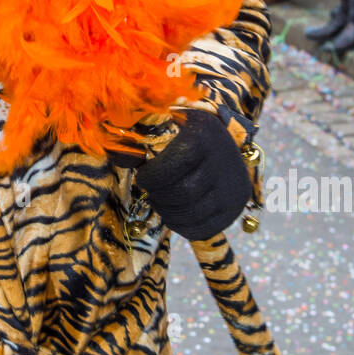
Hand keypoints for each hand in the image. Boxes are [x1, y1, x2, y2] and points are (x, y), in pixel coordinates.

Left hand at [129, 109, 252, 240]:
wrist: (222, 140)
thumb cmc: (183, 132)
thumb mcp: (164, 125)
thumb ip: (138, 141)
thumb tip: (117, 156)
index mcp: (204, 134)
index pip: (171, 167)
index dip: (150, 177)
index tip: (143, 176)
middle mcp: (225, 160)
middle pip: (183, 194)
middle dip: (158, 196)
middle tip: (151, 191)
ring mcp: (234, 186)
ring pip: (192, 214)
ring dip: (167, 212)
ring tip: (161, 201)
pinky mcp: (236, 207)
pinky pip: (203, 229)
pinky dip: (181, 226)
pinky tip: (174, 213)